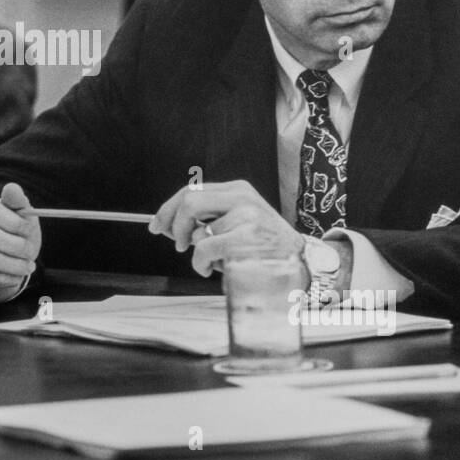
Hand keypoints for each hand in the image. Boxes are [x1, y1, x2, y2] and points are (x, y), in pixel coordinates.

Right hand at [0, 183, 40, 302]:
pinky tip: (17, 275)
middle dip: (15, 245)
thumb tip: (12, 188)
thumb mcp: (20, 212)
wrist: (7, 253)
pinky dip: (6, 278)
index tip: (29, 230)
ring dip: (13, 264)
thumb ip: (16, 201)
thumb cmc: (14, 228)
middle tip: (31, 251)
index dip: (12, 221)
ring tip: (28, 265)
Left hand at [149, 180, 304, 276]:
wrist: (302, 263)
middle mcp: (242, 197)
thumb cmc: (264, 249)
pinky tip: (212, 269)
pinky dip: (201, 263)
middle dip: (175, 225)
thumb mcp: (236, 225)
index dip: (168, 209)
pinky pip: (205, 249)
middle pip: (189, 201)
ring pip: (197, 231)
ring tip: (209, 262)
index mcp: (238, 190)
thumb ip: (206, 221)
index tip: (157, 225)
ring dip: (195, 253)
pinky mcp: (246, 235)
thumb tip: (167, 226)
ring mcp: (246, 215)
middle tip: (178, 245)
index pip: (192, 190)